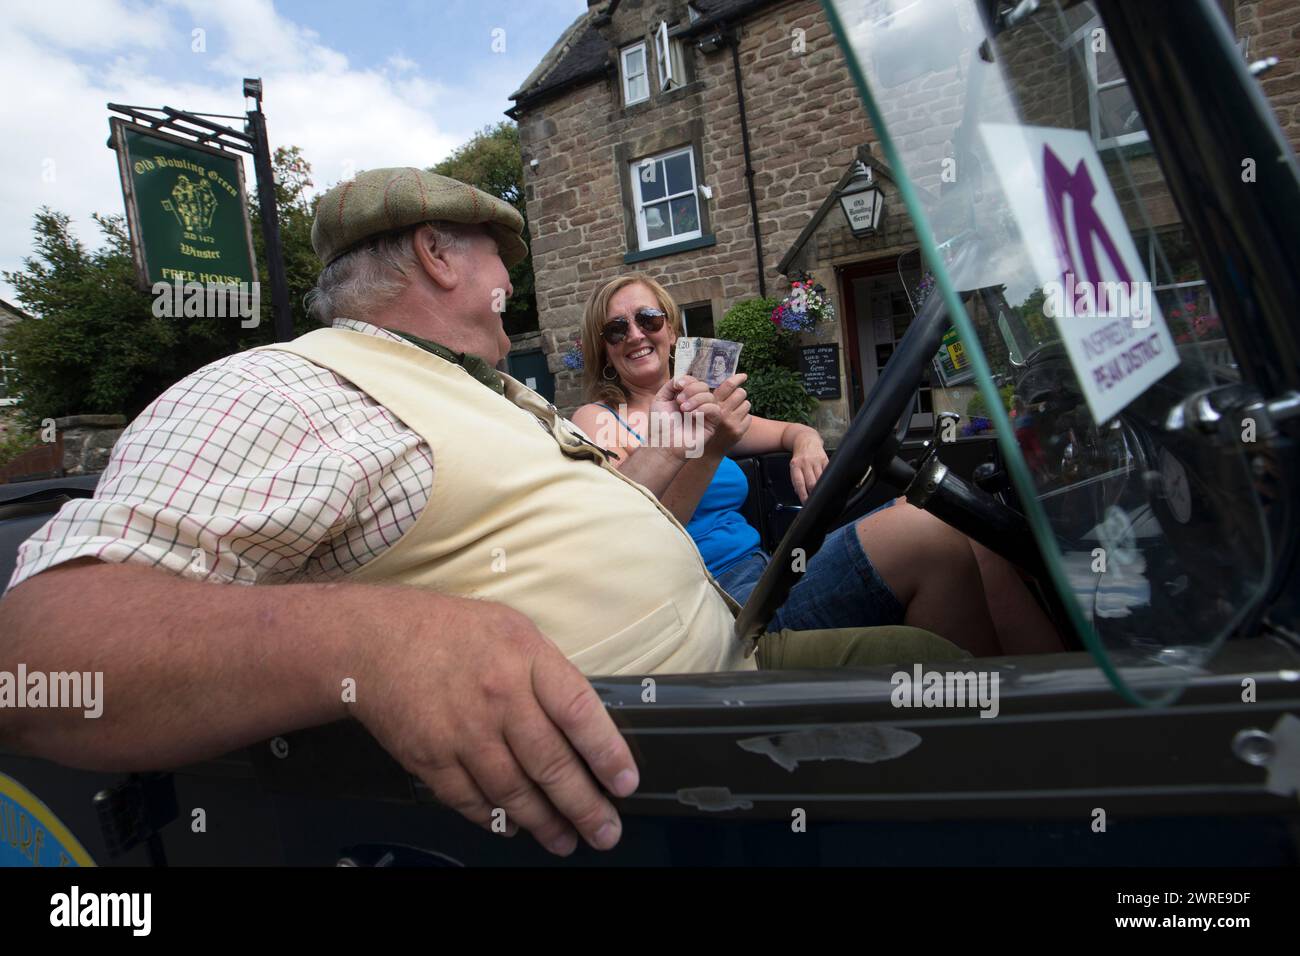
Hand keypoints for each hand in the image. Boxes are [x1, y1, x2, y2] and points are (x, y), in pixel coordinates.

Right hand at [350, 597, 637, 856]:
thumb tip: (585, 719)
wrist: (374, 642)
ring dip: (545, 823)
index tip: (625, 783)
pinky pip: (472, 801)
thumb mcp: (512, 628)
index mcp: (526, 660)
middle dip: (585, 806)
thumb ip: (549, 671)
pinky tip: (515, 827)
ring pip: (514, 792)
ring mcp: (463, 733)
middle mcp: (498, 698)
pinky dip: (496, 820)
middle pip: (551, 764)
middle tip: (605, 832)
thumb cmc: (450, 631)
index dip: (607, 752)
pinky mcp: (432, 759)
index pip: (579, 712)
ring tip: (567, 840)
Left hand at [651, 375, 719, 458]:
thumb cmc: (660, 425)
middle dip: (691, 389)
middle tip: (679, 402)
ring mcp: (705, 414)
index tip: (677, 386)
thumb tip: (682, 379)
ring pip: (710, 396)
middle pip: (704, 385)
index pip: (694, 381)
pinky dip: (704, 408)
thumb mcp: (660, 399)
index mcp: (686, 397)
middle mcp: (697, 404)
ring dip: (696, 399)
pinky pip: (716, 409)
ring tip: (683, 410)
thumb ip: (670, 385)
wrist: (663, 445)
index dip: (688, 380)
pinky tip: (692, 415)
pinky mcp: (711, 424)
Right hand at [704, 373, 751, 455]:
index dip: (737, 378)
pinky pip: (749, 417)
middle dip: (739, 394)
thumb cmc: (704, 425)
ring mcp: (731, 422)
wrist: (706, 450)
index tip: (743, 376)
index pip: (728, 385)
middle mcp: (722, 412)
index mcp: (712, 404)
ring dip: (741, 406)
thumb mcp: (702, 408)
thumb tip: (729, 380)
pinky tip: (735, 421)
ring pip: (746, 404)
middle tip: (734, 399)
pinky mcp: (739, 431)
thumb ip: (713, 397)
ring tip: (734, 411)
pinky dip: (744, 418)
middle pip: (741, 393)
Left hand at [789, 429, 827, 501]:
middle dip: (813, 494)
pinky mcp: (825, 459)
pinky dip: (827, 480)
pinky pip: (827, 472)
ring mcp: (816, 461)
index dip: (803, 495)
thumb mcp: (794, 466)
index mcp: (796, 465)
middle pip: (811, 482)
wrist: (806, 440)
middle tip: (814, 501)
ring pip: (820, 479)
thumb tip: (800, 493)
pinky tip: (827, 485)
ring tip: (821, 495)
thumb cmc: (800, 456)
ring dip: (821, 488)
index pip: (799, 483)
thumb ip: (796, 480)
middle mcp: (806, 463)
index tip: (805, 503)